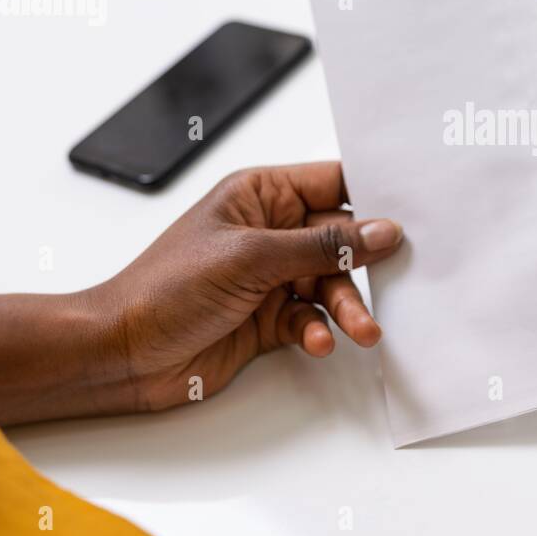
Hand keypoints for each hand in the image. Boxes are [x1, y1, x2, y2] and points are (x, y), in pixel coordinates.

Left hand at [0, 162, 403, 425]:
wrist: (123, 353)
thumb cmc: (166, 289)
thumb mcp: (252, 258)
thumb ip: (323, 246)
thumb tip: (382, 232)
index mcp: (260, 194)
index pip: (332, 182)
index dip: (373, 195)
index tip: (412, 211)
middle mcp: (269, 231)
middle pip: (341, 239)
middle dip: (364, 265)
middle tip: (394, 283)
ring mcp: (269, 276)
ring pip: (331, 284)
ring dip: (347, 306)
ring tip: (360, 330)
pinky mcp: (268, 317)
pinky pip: (312, 318)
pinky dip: (320, 331)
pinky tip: (317, 342)